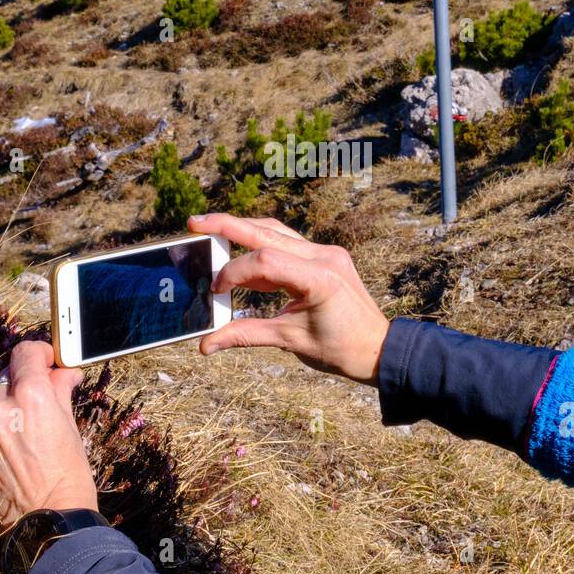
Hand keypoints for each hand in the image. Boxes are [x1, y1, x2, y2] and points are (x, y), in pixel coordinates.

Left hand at [0, 341, 97, 533]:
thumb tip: (63, 372)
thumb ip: (60, 392)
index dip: (41, 354)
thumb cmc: (67, 478)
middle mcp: (0, 404)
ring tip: (19, 415)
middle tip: (41, 397)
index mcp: (31, 395)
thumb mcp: (70, 429)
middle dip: (24, 379)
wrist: (46, 522)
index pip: (27, 354)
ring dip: (1, 395)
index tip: (48, 362)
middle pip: (8, 374)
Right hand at [187, 213, 390, 384]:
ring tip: (211, 230)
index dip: (234, 273)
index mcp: (320, 278)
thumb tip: (206, 344)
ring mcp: (326, 253)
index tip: (215, 291)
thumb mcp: (291, 341)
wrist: (377, 348)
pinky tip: (240, 258)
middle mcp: (324, 256)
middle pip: (268, 233)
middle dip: (229, 226)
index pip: (266, 261)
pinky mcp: (324, 257)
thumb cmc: (340, 350)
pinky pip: (287, 245)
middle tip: (195, 222)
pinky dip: (261, 250)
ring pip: (276, 233)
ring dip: (243, 231)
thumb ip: (246, 335)